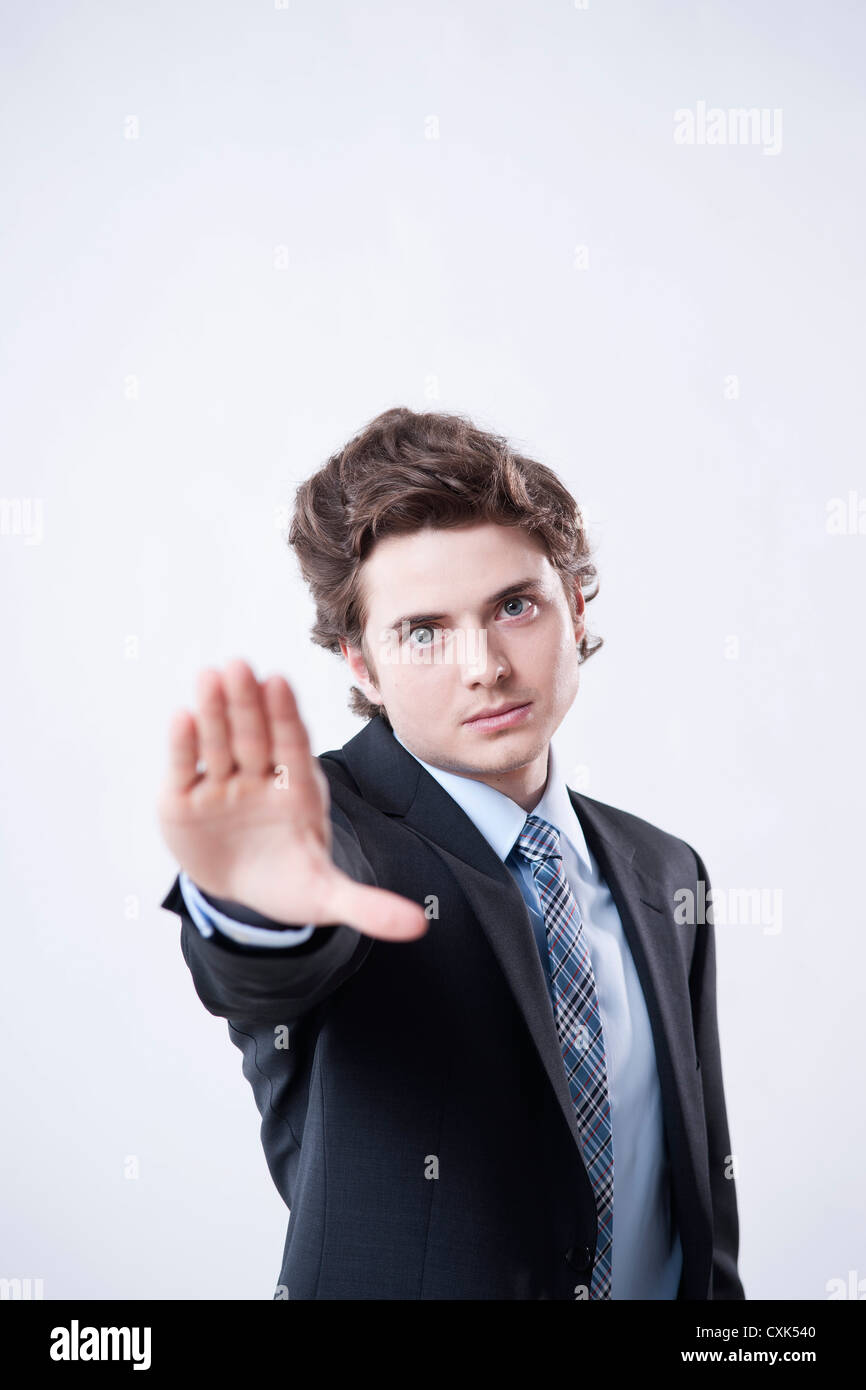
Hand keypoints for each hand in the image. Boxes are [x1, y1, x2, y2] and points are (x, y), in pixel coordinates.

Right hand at [157, 659, 427, 941]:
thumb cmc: (290, 881)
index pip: (292, 746)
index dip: (285, 715)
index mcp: (297, 790)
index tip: (279, 681)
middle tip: (240, 666)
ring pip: (218, 743)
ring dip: (213, 710)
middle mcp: (258, 778)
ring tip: (210, 675)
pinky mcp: (183, 800)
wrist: (242, 896)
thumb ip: (368, 907)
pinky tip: (182, 716)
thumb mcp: (328, 897)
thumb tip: (419, 927)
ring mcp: (220, 786)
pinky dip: (183, 744)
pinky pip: (185, 768)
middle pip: (253, 735)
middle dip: (246, 702)